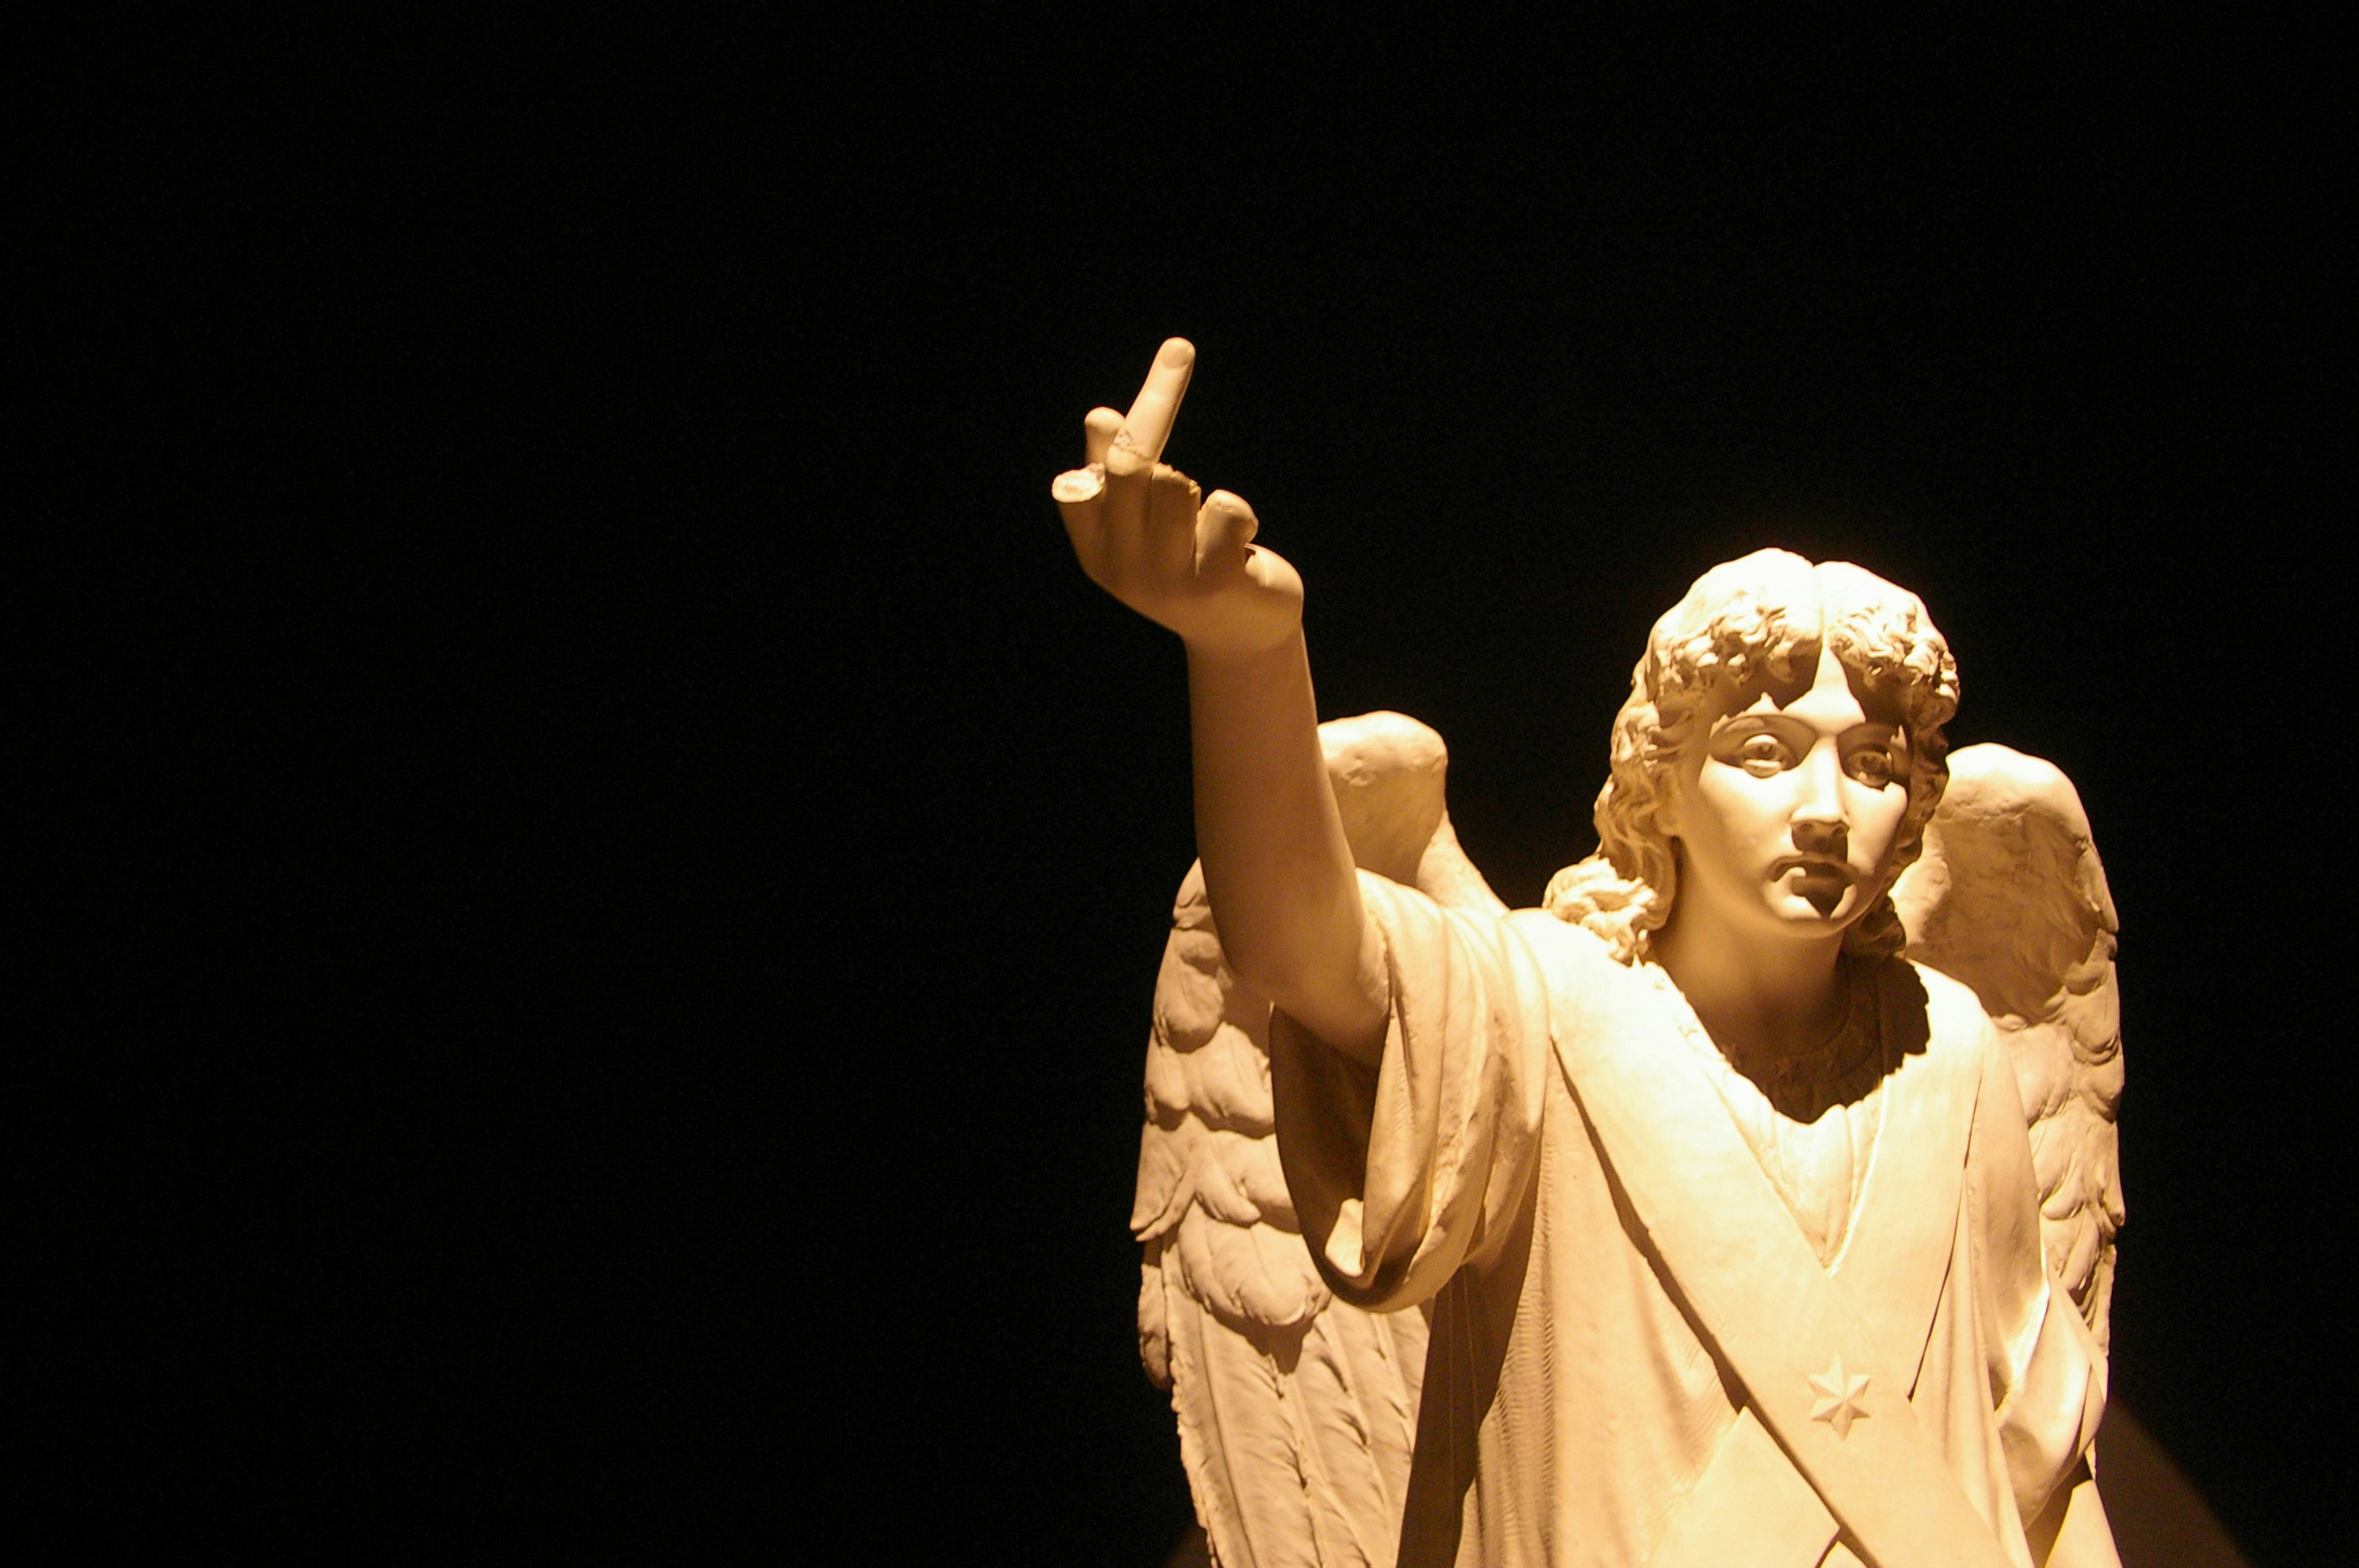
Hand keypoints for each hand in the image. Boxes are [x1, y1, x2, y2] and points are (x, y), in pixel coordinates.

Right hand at [1052, 339, 1304, 657]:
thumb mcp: (1144, 527)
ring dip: (1199, 491)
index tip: (1153, 366)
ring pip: (1177, 484)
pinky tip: (1243, 544)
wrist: (1242, 640)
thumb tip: (1100, 416)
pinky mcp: (1217, 583)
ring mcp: (1169, 581)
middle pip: (1130, 467)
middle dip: (1158, 410)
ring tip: (1210, 523)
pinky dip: (1241, 514)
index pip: (1078, 484)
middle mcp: (1124, 571)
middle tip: (1180, 357)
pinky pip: (1225, 507)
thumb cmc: (1189, 565)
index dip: (1109, 431)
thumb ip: (1119, 477)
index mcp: (1097, 553)